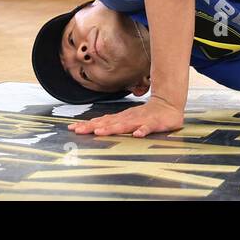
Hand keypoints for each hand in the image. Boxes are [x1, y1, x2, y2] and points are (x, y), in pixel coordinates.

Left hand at [68, 97, 183, 136]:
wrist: (167, 105)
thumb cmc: (145, 115)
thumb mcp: (126, 119)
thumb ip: (111, 123)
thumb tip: (92, 126)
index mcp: (120, 118)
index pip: (101, 121)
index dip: (87, 125)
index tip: (73, 128)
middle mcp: (127, 118)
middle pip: (108, 123)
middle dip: (93, 127)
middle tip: (79, 131)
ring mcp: (140, 120)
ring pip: (124, 125)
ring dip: (112, 128)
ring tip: (100, 132)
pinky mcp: (154, 123)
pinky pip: (148, 127)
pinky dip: (143, 130)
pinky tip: (137, 135)